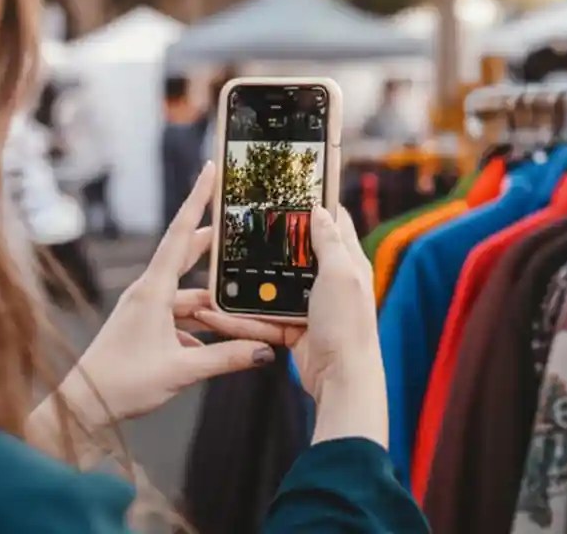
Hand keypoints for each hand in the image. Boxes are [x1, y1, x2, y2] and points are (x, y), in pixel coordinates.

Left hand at [32, 163, 275, 446]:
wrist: (83, 408)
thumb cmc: (121, 385)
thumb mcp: (181, 372)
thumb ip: (226, 359)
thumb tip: (266, 351)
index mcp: (152, 291)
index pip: (180, 235)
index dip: (196, 200)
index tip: (209, 170)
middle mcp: (147, 293)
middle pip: (186, 255)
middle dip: (213, 241)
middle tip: (238, 222)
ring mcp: (145, 310)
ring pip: (188, 296)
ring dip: (213, 303)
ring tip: (243, 309)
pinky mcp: (144, 328)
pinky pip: (180, 319)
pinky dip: (201, 328)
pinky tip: (216, 347)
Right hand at [192, 206, 388, 446]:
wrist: (341, 379)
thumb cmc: (348, 326)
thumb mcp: (340, 274)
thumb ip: (329, 241)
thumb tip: (320, 209)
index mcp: (347, 262)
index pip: (333, 222)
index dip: (315, 203)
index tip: (291, 187)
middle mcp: (330, 282)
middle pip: (295, 253)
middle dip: (268, 244)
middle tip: (243, 226)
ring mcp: (311, 306)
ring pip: (272, 287)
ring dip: (246, 285)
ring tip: (218, 276)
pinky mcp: (294, 329)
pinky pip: (263, 318)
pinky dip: (242, 318)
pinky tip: (217, 312)